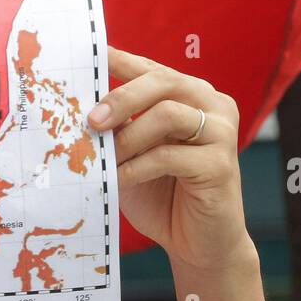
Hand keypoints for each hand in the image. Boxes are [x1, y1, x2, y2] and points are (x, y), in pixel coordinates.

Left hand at [88, 49, 249, 270]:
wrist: (198, 245)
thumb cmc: (162, 198)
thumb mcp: (133, 156)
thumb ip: (119, 129)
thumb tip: (79, 108)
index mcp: (190, 96)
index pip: (152, 69)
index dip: (119, 60)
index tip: (88, 55)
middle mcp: (212, 105)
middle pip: (163, 82)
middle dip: (121, 98)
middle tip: (90, 121)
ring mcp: (221, 133)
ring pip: (167, 115)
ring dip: (128, 137)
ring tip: (104, 158)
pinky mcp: (221, 165)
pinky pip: (170, 156)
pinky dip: (137, 167)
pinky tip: (118, 181)